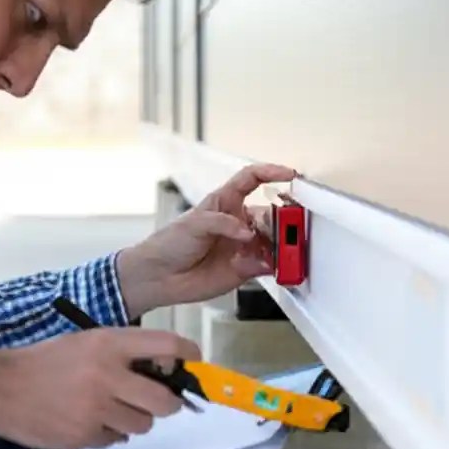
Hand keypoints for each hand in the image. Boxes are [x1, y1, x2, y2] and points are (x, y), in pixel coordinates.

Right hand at [0, 329, 201, 448]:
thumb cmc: (45, 361)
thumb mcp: (86, 342)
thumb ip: (123, 352)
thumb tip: (164, 372)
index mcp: (109, 344)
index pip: (168, 346)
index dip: (189, 357)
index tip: (194, 365)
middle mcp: (108, 375)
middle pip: (165, 401)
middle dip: (167, 403)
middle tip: (155, 401)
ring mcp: (97, 409)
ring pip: (143, 425)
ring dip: (133, 420)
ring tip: (109, 409)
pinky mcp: (84, 436)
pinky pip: (116, 440)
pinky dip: (108, 433)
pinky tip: (86, 421)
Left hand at [118, 163, 296, 315]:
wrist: (159, 276)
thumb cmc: (170, 243)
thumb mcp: (194, 223)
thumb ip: (222, 223)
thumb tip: (247, 233)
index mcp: (225, 202)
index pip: (252, 179)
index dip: (271, 172)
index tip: (289, 174)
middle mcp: (237, 223)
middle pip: (270, 213)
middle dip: (282, 217)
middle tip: (287, 226)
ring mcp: (243, 246)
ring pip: (272, 240)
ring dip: (280, 243)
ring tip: (278, 249)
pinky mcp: (244, 268)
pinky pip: (266, 264)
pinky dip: (273, 264)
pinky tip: (268, 264)